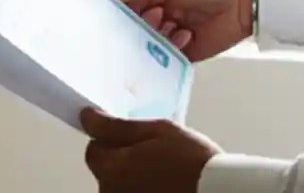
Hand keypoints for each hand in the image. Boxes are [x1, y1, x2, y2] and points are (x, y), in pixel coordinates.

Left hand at [81, 108, 219, 192]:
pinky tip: (165, 184)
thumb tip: (87, 117)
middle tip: (156, 153)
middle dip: (123, 159)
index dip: (112, 139)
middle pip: (106, 170)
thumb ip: (118, 126)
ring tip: (164, 171)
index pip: (94, 149)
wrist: (215, 191)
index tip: (137, 137)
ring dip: (133, 176)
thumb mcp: (158, 130)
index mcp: (112, 169)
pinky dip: (144, 188)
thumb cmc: (191, 159)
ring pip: (120, 185)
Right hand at [112, 0, 254, 62]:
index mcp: (155, 1)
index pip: (128, 10)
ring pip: (149, 46)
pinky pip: (168, 60)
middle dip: (142, 25)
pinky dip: (172, 49)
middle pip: (136, 31)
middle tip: (158, 15)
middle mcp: (160, 21)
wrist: (244, 4)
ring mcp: (171, 39)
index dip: (119, 13)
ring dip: (159, 36)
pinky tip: (186, 36)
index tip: (111, 15)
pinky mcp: (184, 55)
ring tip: (174, 23)